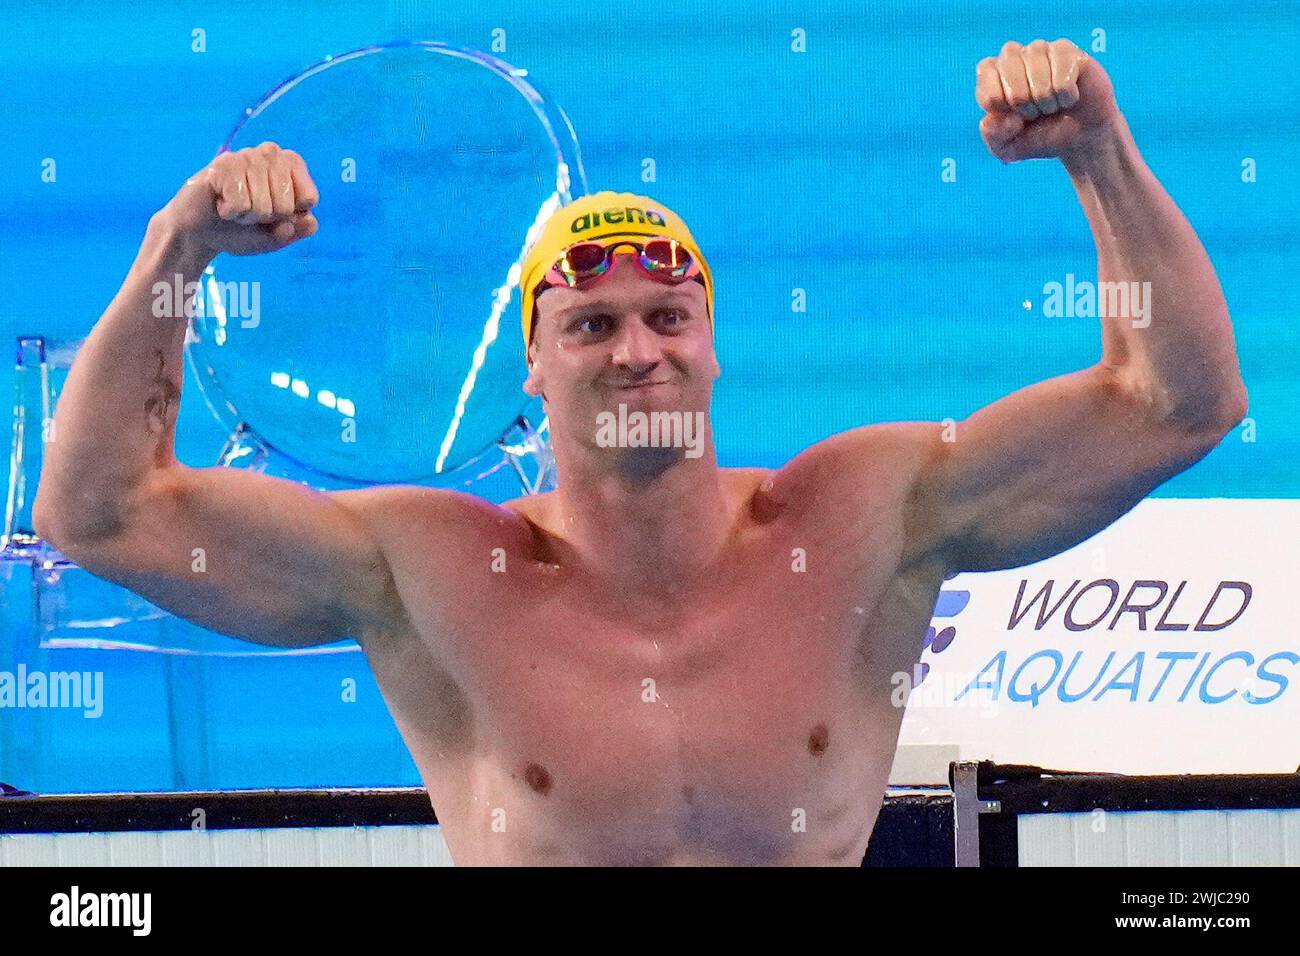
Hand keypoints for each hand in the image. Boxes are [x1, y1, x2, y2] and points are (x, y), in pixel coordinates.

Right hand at [161, 142, 318, 256]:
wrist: (202, 232)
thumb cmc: (243, 229)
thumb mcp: (276, 237)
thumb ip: (297, 231)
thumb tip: (310, 221)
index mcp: (292, 165)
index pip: (309, 198)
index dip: (291, 216)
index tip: (275, 214)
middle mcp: (272, 153)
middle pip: (286, 204)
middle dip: (267, 218)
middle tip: (250, 212)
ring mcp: (246, 155)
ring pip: (262, 205)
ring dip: (247, 216)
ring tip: (235, 207)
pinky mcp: (223, 163)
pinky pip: (240, 203)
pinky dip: (231, 212)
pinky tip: (222, 203)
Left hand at [976, 39, 1118, 162]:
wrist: (1080, 138)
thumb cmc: (1039, 137)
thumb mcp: (1008, 148)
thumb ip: (993, 136)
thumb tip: (992, 118)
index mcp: (993, 72)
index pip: (986, 69)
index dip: (997, 97)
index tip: (1010, 113)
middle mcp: (1015, 55)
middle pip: (1009, 70)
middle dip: (1022, 102)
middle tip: (1034, 112)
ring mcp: (1042, 49)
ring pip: (1038, 75)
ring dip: (1045, 102)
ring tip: (1051, 106)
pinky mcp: (1069, 51)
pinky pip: (1062, 77)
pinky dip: (1065, 97)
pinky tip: (1068, 98)